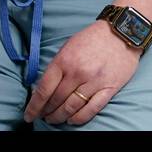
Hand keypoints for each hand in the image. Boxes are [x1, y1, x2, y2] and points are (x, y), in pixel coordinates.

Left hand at [23, 19, 141, 126]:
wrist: (122, 31)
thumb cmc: (93, 38)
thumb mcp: (68, 46)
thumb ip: (57, 66)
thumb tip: (44, 86)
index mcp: (64, 60)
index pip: (44, 89)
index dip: (34, 105)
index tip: (28, 115)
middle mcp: (78, 72)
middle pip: (56, 100)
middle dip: (46, 112)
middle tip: (42, 116)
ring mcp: (94, 82)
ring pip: (71, 107)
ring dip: (60, 117)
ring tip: (54, 120)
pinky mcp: (109, 88)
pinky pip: (91, 109)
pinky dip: (79, 118)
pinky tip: (71, 120)